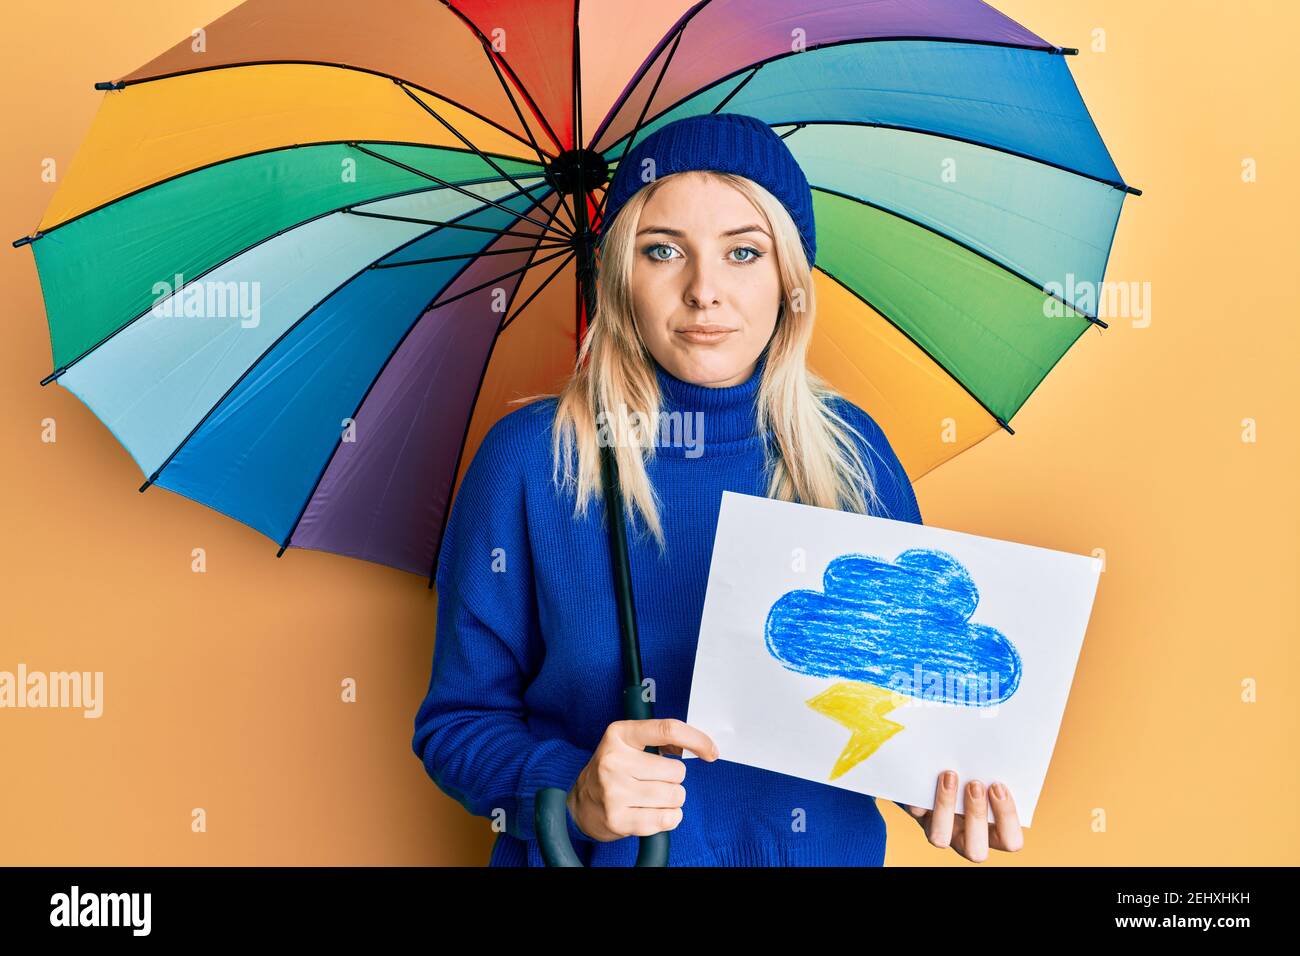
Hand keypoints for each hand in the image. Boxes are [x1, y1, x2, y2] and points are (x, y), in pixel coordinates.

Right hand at [567, 718, 719, 841]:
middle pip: (677, 771)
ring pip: (675, 796)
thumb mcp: (629, 744)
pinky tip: (653, 813)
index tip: (711, 751)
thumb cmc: (613, 771)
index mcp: (619, 734)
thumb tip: (699, 747)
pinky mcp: (618, 819)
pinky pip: (666, 819)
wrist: (580, 804)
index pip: (668, 729)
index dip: (696, 740)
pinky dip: (669, 818)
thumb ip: (661, 740)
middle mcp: (614, 761)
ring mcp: (614, 791)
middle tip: (655, 781)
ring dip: (672, 800)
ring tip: (652, 798)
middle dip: (675, 779)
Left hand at [902, 770, 1023, 861]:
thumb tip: (1006, 743)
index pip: (1010, 841)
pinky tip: (925, 774)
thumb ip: (999, 767)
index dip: (1007, 817)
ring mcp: (941, 830)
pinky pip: (916, 812)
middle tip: (974, 783)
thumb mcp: (991, 770)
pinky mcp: (919, 816)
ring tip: (949, 775)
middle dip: (976, 815)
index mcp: (994, 831)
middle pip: (976, 850)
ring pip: (939, 838)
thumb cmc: (978, 771)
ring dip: (945, 806)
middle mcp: (967, 837)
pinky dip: (919, 794)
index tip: (998, 785)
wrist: (945, 769)